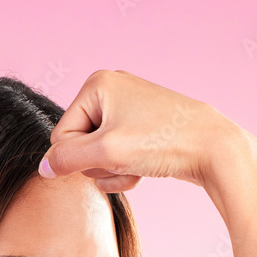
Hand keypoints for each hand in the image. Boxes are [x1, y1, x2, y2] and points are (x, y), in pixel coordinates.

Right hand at [37, 70, 233, 192]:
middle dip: (100, 165)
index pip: (61, 136)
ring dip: (114, 171)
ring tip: (139, 167)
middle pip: (79, 147)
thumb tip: (43, 168)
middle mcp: (110, 90)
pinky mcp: (141, 128)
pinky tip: (146, 170)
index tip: (109, 158)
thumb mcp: (107, 153)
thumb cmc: (163, 142)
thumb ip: (68, 160)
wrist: (213, 148)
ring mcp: (127, 109)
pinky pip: (117, 157)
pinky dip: (127, 170)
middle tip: (128, 163)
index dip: (79, 159)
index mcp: (96, 85)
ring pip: (98, 157)